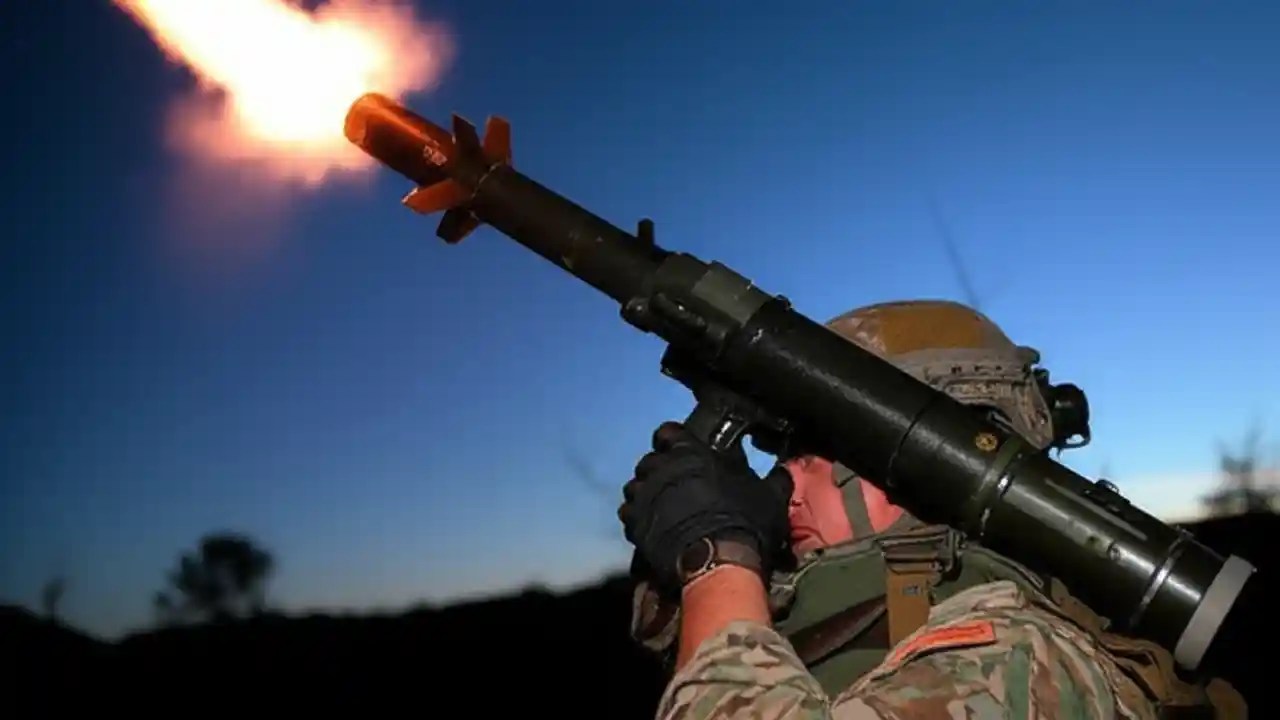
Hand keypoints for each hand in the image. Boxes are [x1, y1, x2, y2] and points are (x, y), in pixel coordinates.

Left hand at [618, 421, 793, 593]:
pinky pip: (628, 514)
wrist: (718, 562)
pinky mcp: (634, 523)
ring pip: (635, 486)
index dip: (674, 441)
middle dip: (660, 471)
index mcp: (690, 452)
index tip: (682, 452)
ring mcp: (643, 495)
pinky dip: (638, 518)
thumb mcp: (770, 497)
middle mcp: (661, 468)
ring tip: (663, 509)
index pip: (668, 432)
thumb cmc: (745, 522)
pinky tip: (653, 528)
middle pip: (650, 461)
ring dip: (646, 494)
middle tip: (677, 487)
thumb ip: (777, 478)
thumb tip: (788, 469)